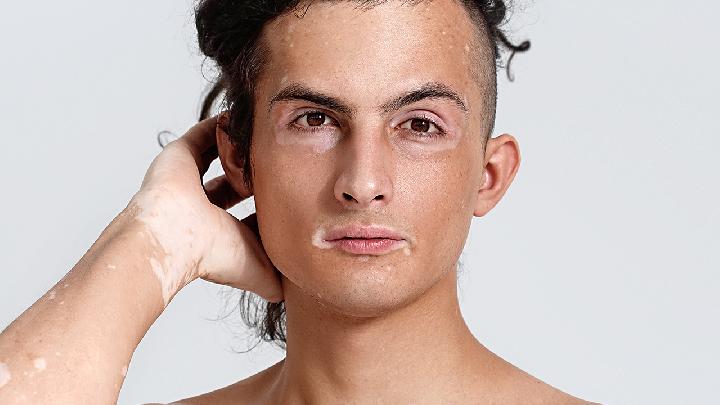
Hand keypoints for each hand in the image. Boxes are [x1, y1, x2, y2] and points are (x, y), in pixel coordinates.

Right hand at [126, 116, 282, 304]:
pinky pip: (203, 134)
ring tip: (266, 137)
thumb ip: (275, 283)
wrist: (174, 239)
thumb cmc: (213, 255)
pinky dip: (221, 126)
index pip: (249, 211)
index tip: (295, 190)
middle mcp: (203, 205)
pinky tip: (243, 119)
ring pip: (221, 158)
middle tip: (284, 159)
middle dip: (258, 172)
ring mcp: (190, 180)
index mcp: (219, 230)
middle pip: (236, 182)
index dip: (271, 201)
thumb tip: (291, 294)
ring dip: (241, 148)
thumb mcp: (257, 271)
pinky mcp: (179, 156)